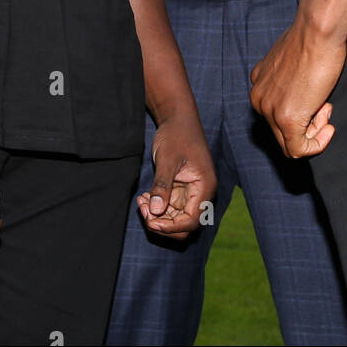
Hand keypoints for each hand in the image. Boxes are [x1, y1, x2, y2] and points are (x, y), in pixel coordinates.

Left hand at [137, 109, 215, 238]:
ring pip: (175, 218)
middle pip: (184, 225)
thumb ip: (162, 185)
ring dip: (157, 215)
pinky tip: (144, 197)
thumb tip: (156, 212)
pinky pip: (170, 207)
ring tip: (141, 200)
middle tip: (143, 208)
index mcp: (204, 187)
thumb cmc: (176, 135)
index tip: (151, 222)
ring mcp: (191, 193)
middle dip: (162, 223)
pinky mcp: (181, 190)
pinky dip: (157, 206)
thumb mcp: (167, 159)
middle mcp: (200, 194)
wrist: (177, 119)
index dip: (171, 227)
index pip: (191, 221)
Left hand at [249, 15, 346, 158]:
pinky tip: (329, 128)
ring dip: (314, 132)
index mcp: (259, 83)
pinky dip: (317, 144)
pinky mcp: (287, 119)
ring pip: (290, 143)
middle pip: (281, 131)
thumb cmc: (311, 39)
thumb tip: (302, 93)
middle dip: (308, 125)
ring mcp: (270, 111)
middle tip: (325, 108)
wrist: (317, 31)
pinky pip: (299, 149)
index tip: (319, 102)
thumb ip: (290, 80)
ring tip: (326, 109)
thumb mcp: (292, 60)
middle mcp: (258, 98)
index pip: (276, 114)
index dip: (302, 112)